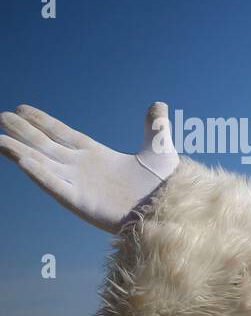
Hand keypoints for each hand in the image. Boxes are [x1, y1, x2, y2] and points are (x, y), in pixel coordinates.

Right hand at [1, 102, 179, 233]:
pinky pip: (55, 186)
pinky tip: (22, 161)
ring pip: (43, 164)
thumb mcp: (158, 149)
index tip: (22, 108)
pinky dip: (40, 174)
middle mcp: (83, 168)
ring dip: (21, 152)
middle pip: (46, 146)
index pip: (63, 134)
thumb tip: (159, 104)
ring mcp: (79, 185)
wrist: (169, 210)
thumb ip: (155, 127)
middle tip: (1, 116)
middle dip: (23, 132)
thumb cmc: (164, 185)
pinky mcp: (81, 202)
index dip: (43, 121)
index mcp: (97, 155)